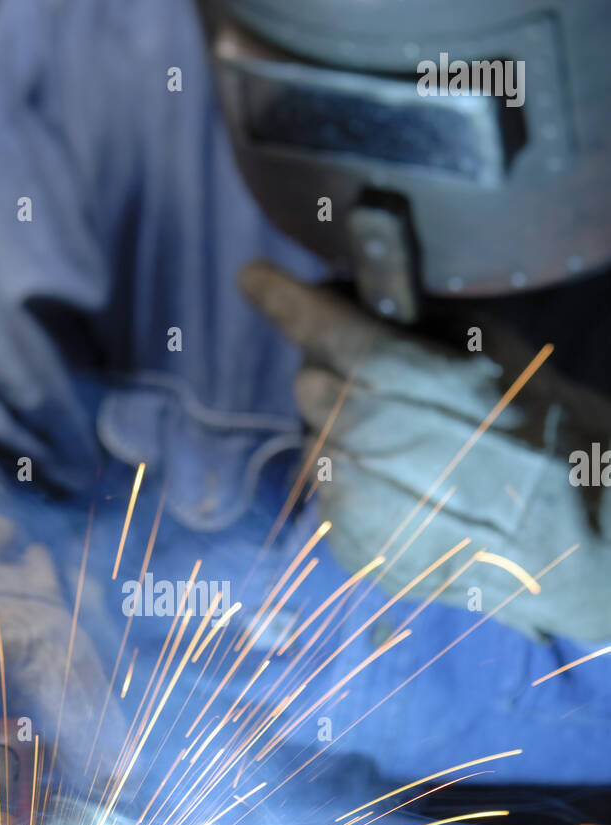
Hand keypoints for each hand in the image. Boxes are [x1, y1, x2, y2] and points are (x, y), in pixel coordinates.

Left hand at [240, 260, 610, 641]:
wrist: (570, 533)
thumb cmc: (539, 431)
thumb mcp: (487, 349)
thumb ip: (408, 320)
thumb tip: (344, 293)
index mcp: (395, 377)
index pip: (314, 326)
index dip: (279, 298)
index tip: (254, 279)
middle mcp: (360, 437)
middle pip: (308, 384)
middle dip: (336, 375)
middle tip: (385, 388)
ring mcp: (350, 498)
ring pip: (314, 442)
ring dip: (345, 435)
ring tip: (410, 449)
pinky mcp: (348, 546)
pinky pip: (329, 494)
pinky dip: (356, 485)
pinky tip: (408, 491)